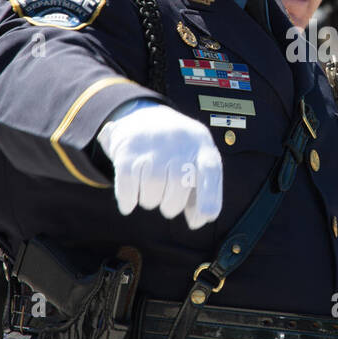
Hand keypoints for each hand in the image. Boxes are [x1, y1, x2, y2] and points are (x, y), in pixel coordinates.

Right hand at [96, 101, 222, 229]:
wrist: (141, 116)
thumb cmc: (177, 150)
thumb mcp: (196, 160)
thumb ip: (202, 191)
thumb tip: (196, 222)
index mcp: (202, 145)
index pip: (210, 169)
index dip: (210, 196)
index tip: (207, 215)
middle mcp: (178, 142)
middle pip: (178, 187)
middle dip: (172, 206)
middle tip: (168, 204)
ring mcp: (152, 146)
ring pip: (152, 191)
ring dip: (150, 201)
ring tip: (152, 191)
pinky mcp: (127, 152)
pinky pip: (127, 190)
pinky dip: (128, 201)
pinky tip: (130, 201)